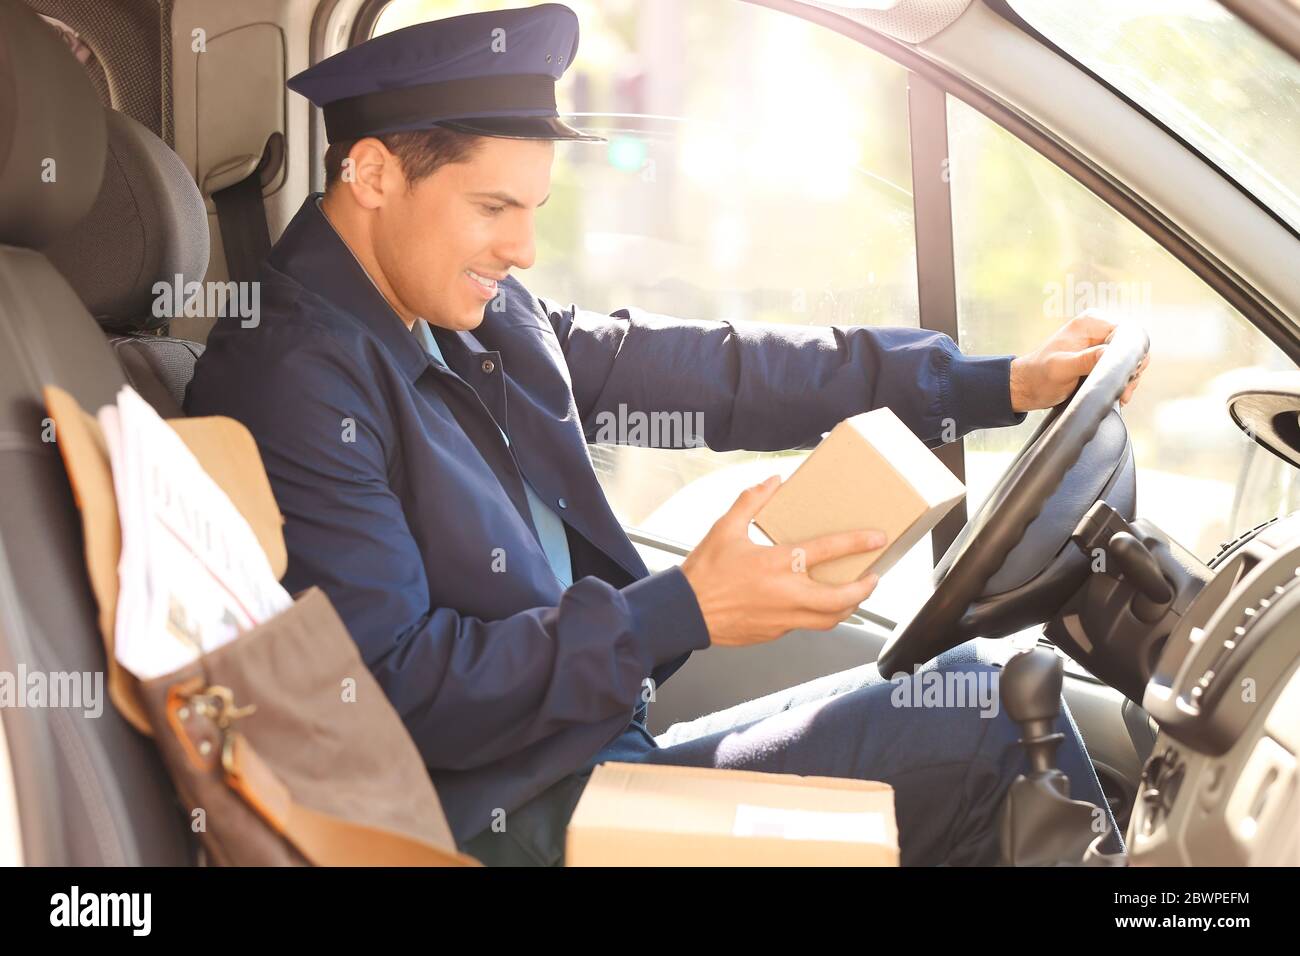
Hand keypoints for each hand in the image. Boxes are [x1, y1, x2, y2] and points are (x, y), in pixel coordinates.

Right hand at [680, 476, 885, 646]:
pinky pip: (804, 625)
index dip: (857, 543)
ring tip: (854, 595)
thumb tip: (773, 481)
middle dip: (864, 590)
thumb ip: (751, 501)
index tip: (877, 538)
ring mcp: (782, 618)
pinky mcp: (775, 633)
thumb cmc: (704, 572)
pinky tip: (815, 604)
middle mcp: (785, 594)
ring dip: (847, 607)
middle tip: (873, 578)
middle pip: (840, 599)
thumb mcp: (724, 529)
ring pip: (829, 620)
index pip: (827, 551)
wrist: (685, 612)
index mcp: (776, 564)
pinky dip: (817, 615)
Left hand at [1009, 312, 1149, 412]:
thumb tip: (1112, 354)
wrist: (1025, 388)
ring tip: (1120, 397)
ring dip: (1127, 378)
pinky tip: (1116, 395)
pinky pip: (1120, 366)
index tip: (1124, 378)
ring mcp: (1100, 342)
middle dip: (1131, 370)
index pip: (1129, 333)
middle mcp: (1099, 328)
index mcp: (1091, 322)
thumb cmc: (1038, 377)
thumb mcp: (1062, 369)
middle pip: (1132, 347)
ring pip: (1129, 358)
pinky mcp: (1099, 356)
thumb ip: (1086, 359)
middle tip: (1123, 393)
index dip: (1132, 357)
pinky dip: (1121, 380)